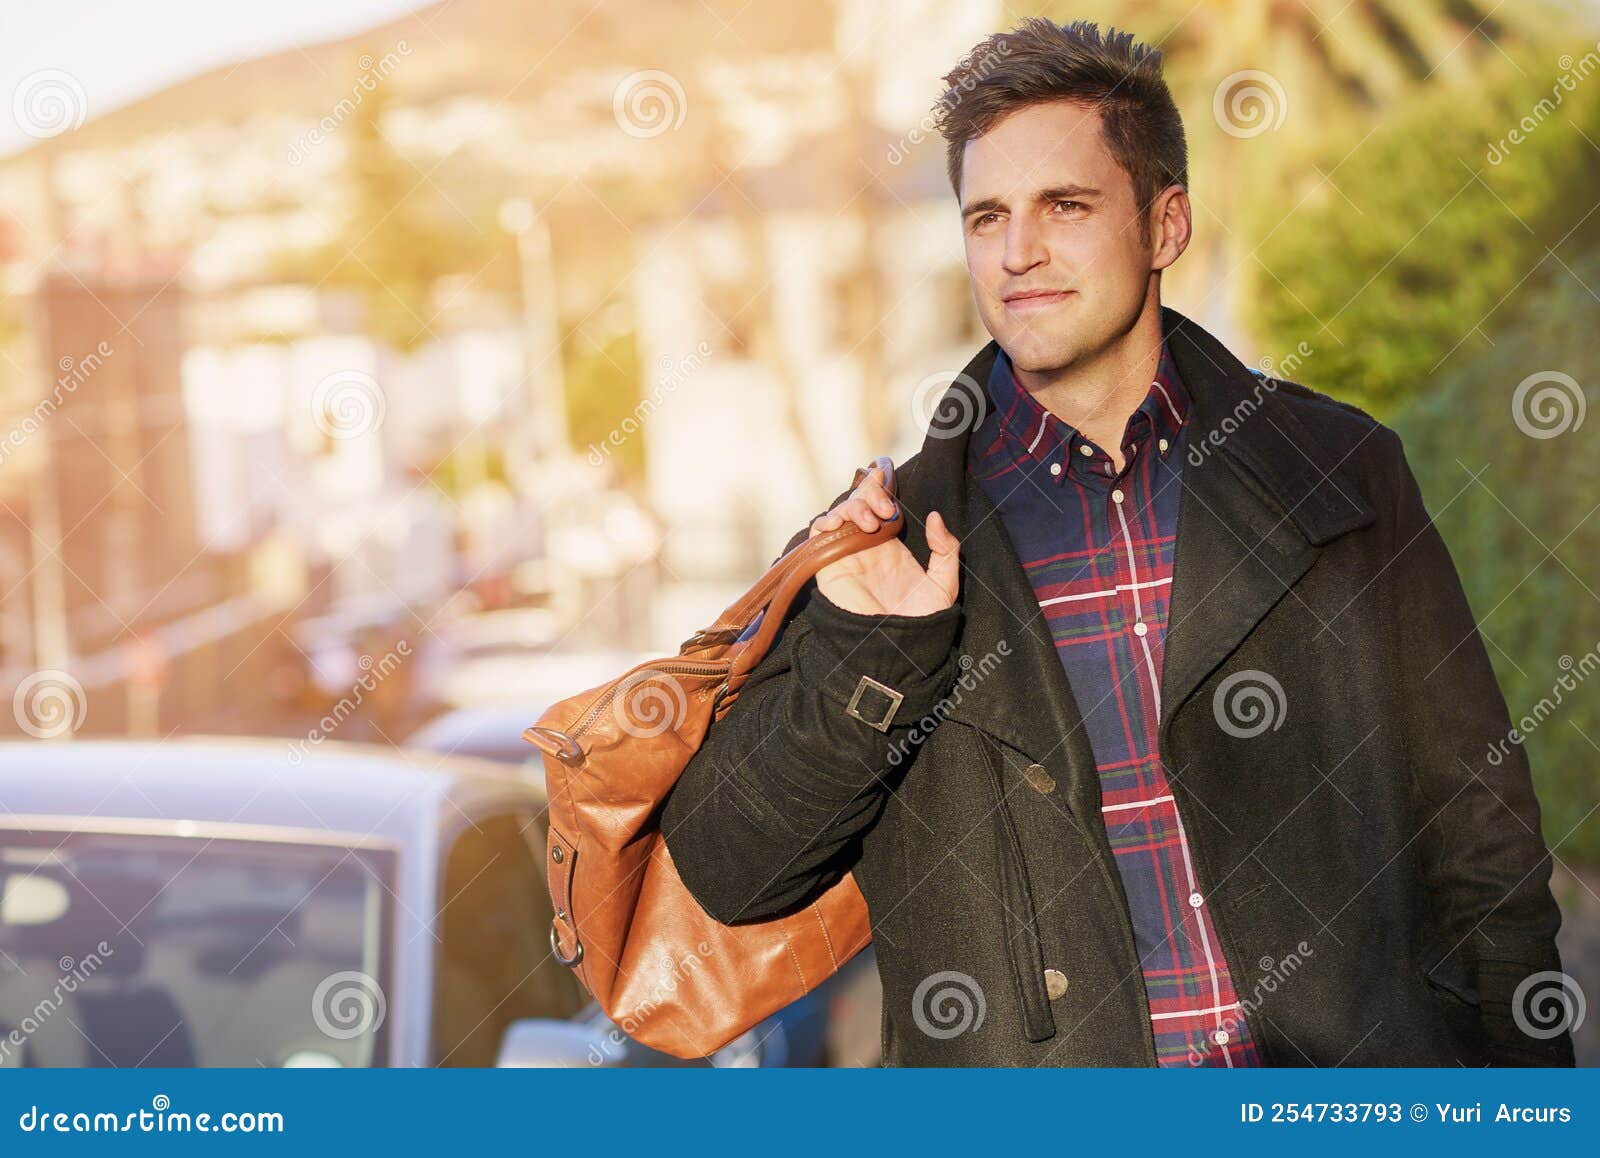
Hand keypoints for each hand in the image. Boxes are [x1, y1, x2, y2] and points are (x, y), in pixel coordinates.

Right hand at [809, 466, 959, 616]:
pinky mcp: (828, 566)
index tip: (885, 473)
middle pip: (858, 502)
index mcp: (890, 546)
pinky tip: (841, 525)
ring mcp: (846, 555)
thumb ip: (946, 550)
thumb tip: (935, 518)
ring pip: (839, 514)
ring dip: (853, 508)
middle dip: (870, 494)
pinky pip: (818, 536)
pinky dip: (825, 522)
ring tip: (872, 522)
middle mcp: (866, 547)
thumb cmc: (920, 624)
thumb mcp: (944, 585)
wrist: (896, 649)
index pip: (880, 506)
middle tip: (886, 509)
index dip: (880, 486)